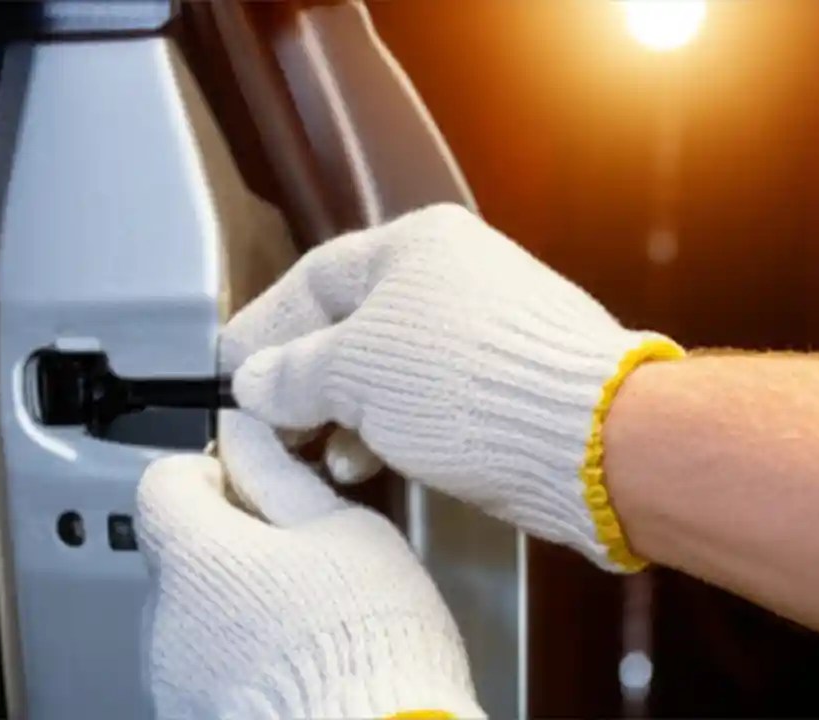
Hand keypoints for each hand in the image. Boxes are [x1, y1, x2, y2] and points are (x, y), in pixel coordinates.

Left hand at [136, 454, 483, 718]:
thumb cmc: (369, 644)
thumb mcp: (347, 530)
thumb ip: (280, 475)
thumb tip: (246, 434)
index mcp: (196, 554)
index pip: (162, 481)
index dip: (212, 472)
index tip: (255, 486)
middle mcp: (167, 617)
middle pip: (180, 550)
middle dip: (232, 545)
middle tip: (303, 557)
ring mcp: (174, 678)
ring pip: (194, 612)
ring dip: (237, 605)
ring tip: (309, 621)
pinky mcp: (192, 716)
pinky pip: (206, 668)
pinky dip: (242, 659)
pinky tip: (299, 666)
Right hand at [224, 204, 683, 570]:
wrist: (585, 439)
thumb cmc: (470, 384)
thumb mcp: (354, 373)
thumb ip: (292, 374)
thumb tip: (255, 382)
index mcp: (415, 245)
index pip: (314, 279)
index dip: (265, 327)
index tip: (233, 369)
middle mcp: (452, 278)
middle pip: (350, 327)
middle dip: (303, 381)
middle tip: (269, 421)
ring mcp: (481, 332)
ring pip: (386, 371)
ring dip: (342, 415)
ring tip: (320, 452)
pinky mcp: (502, 385)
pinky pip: (423, 402)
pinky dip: (386, 430)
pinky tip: (368, 461)